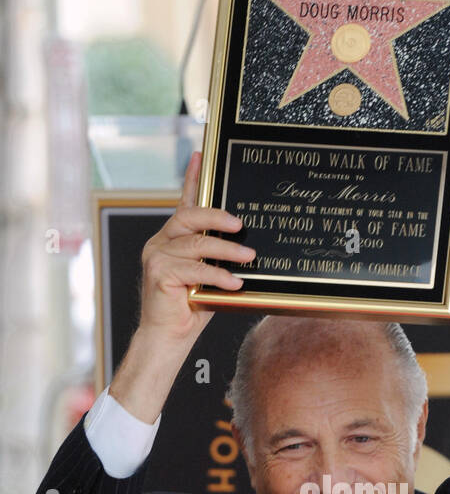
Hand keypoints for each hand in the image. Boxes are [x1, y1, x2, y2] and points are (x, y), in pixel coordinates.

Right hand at [139, 150, 254, 344]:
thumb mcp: (208, 276)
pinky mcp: (158, 273)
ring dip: (226, 251)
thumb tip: (246, 246)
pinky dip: (217, 275)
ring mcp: (156, 256)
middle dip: (216, 217)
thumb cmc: (190, 309)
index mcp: (171, 240)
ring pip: (196, 244)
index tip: (200, 155)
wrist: (167, 338)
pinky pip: (194, 268)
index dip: (192, 179)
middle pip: (188, 217)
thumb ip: (217, 257)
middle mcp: (160, 243)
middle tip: (241, 225)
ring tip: (249, 258)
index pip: (184, 204)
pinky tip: (234, 283)